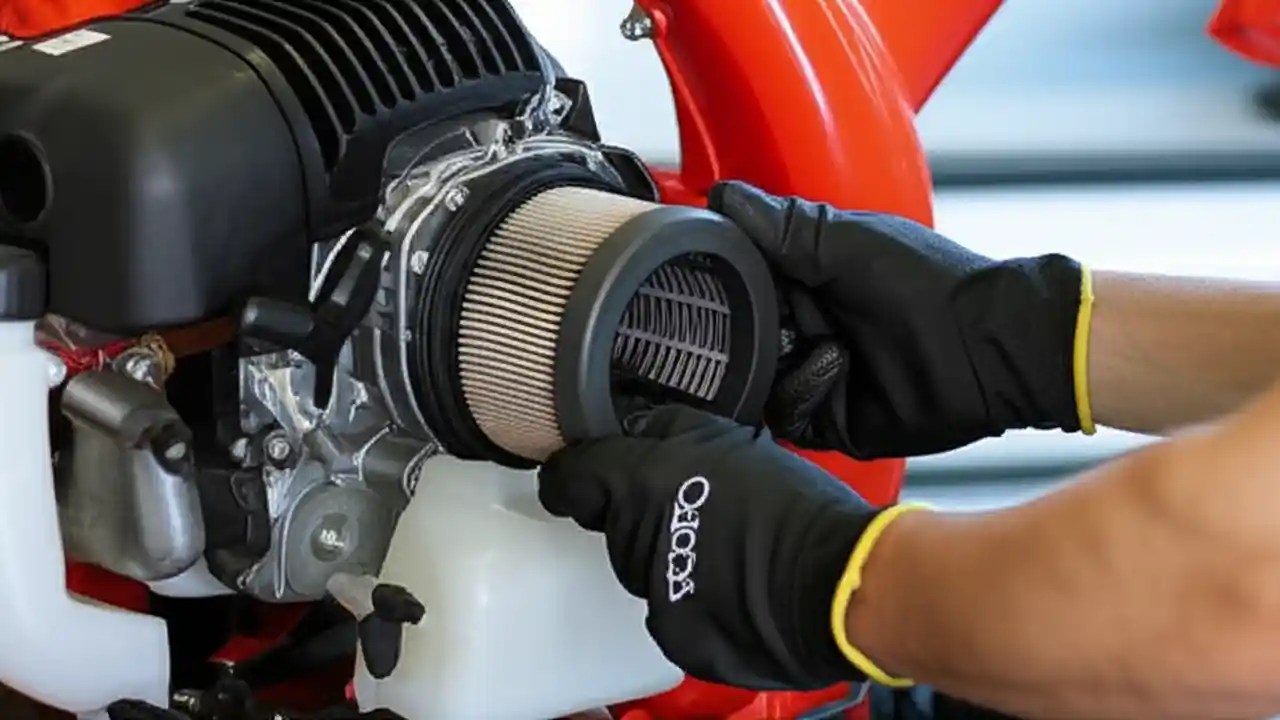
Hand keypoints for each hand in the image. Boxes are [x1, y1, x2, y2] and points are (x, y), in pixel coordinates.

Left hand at [538, 405, 882, 689]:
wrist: (836, 583)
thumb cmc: (795, 508)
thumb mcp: (730, 440)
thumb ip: (671, 433)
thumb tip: (641, 431)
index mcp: (639, 480)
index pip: (569, 478)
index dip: (573, 475)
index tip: (579, 477)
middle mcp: (634, 535)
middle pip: (612, 524)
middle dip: (641, 516)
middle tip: (693, 509)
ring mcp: (651, 589)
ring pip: (643, 566)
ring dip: (670, 556)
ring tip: (727, 548)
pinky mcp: (674, 632)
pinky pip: (668, 609)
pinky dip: (692, 599)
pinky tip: (733, 587)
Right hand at [708, 181, 1085, 458]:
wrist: (984, 347)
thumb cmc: (929, 284)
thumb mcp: (845, 240)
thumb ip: (780, 224)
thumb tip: (721, 195)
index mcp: (810, 281)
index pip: (741, 284)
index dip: (724, 281)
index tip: (707, 273)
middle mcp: (810, 329)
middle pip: (739, 336)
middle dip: (740, 328)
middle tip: (757, 314)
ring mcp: (817, 376)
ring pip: (754, 380)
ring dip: (774, 359)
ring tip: (809, 338)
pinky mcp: (829, 420)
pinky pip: (785, 414)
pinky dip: (801, 390)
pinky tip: (834, 364)